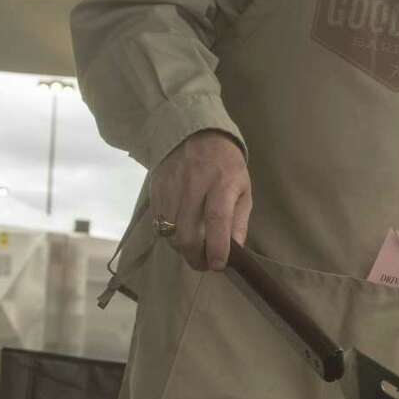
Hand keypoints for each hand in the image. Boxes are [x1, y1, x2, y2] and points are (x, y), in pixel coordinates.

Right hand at [149, 130, 251, 270]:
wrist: (194, 134)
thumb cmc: (225, 166)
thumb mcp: (243, 189)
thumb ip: (239, 221)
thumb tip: (235, 251)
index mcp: (222, 183)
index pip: (217, 219)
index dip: (216, 247)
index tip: (218, 265)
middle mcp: (194, 185)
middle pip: (187, 232)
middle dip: (195, 256)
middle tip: (204, 263)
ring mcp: (171, 187)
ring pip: (169, 231)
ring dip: (181, 248)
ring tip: (193, 248)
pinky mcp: (155, 189)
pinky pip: (158, 223)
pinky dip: (168, 234)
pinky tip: (180, 231)